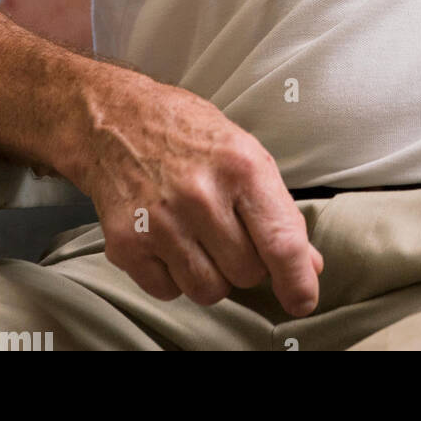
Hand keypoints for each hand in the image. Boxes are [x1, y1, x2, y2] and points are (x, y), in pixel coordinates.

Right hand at [64, 68, 323, 314]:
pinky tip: (170, 240)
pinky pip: (169, 291)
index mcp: (241, 166)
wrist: (113, 120)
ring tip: (201, 236)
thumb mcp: (243, 152)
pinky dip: (174, 276)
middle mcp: (201, 196)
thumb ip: (276, 209)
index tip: (303, 300)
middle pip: (247, 273)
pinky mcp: (126, 244)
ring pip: (209, 290)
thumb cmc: (186, 132)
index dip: (297, 281)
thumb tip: (307, 264)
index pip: (281, 242)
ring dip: (212, 275)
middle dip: (247, 263)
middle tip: (231, 231)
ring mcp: (161, 222)